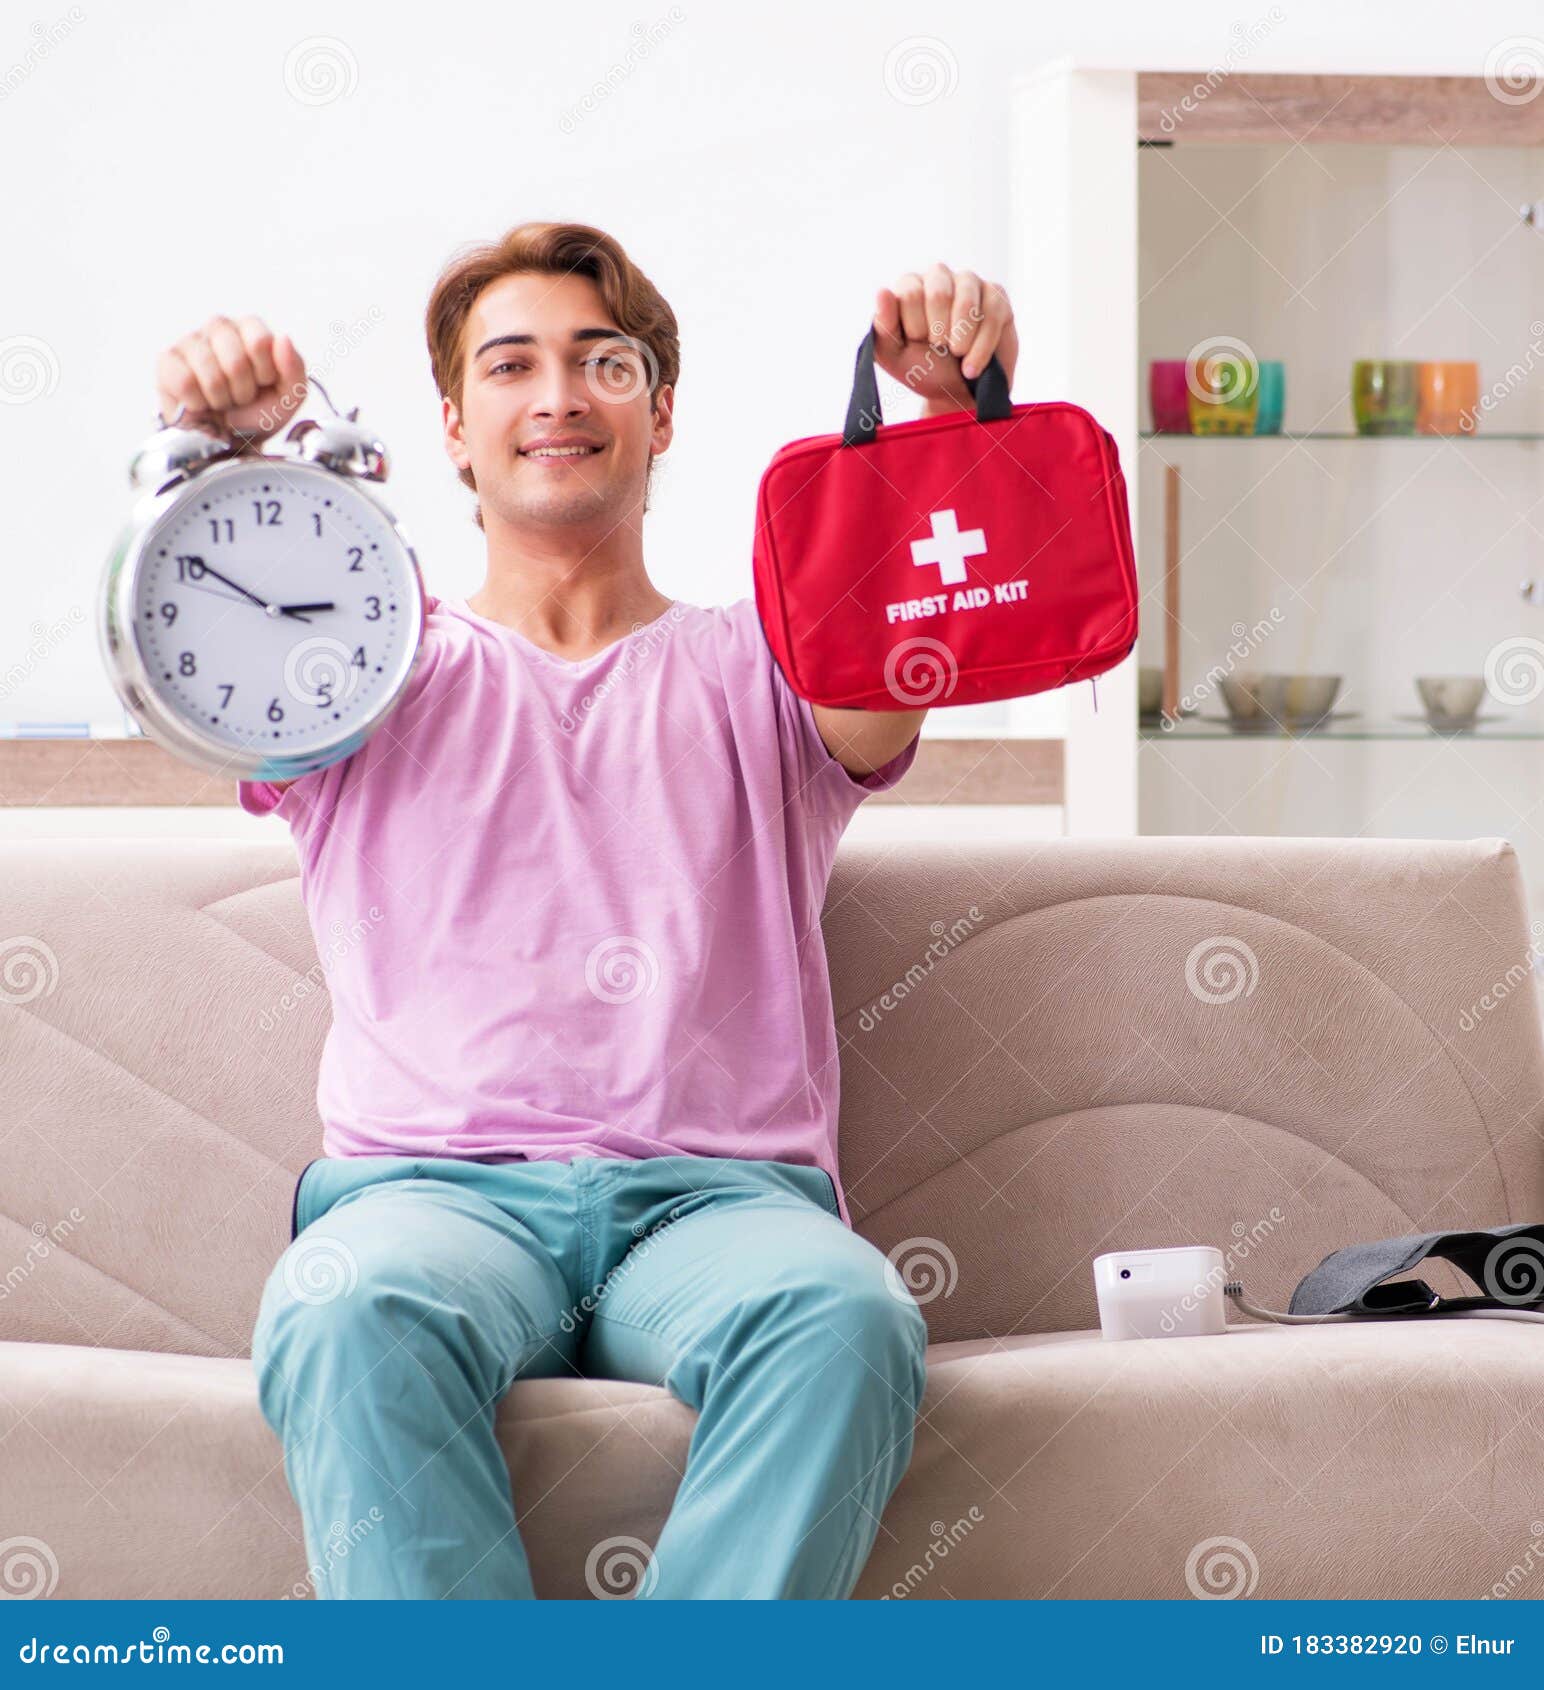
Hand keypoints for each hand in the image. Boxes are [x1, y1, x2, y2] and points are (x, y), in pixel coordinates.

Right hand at [155, 315, 306, 444]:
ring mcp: (190, 341)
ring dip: (221, 398)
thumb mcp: (288, 396)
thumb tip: (283, 338)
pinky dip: (197, 402)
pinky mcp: (167, 361)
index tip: (262, 384)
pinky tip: (201, 403)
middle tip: (240, 397)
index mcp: (250, 329)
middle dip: (242, 390)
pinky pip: (184, 380)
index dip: (264, 373)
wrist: (230, 439)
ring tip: (222, 401)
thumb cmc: (258, 411)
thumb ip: (294, 368)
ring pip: (208, 369)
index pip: (259, 341)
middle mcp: (219, 328)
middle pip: (235, 358)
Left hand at [872, 265, 1016, 416]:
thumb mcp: (893, 355)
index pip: (910, 293)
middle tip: (938, 349)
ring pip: (967, 301)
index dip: (915, 327)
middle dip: (938, 332)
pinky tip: (972, 367)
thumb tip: (882, 291)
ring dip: (961, 339)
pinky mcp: (996, 296)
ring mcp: (970, 282)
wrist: (957, 393)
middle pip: (938, 292)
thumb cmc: (922, 369)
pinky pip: (993, 314)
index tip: (916, 343)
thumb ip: (883, 325)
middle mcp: (939, 276)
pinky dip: (981, 348)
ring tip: (957, 356)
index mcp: (909, 285)